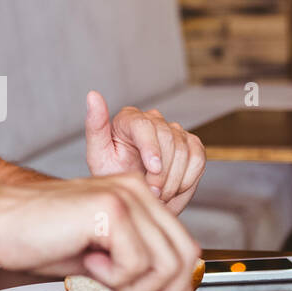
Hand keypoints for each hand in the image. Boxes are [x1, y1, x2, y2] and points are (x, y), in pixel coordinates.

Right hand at [0, 173, 200, 290]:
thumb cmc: (34, 238)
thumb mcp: (99, 259)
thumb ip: (136, 271)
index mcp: (136, 196)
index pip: (184, 246)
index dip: (184, 287)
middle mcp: (137, 189)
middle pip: (183, 256)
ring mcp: (126, 195)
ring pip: (164, 264)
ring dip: (133, 286)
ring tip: (99, 275)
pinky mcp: (111, 209)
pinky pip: (136, 264)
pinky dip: (112, 278)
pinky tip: (87, 261)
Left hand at [84, 90, 205, 214]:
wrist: (132, 193)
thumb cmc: (113, 173)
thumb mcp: (98, 154)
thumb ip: (95, 125)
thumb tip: (93, 95)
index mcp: (129, 118)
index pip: (144, 125)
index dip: (151, 147)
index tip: (152, 169)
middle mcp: (153, 120)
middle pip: (168, 139)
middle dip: (162, 173)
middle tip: (152, 193)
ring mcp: (175, 131)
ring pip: (185, 151)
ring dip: (173, 181)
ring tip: (159, 195)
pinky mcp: (191, 144)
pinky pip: (198, 160)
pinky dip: (187, 180)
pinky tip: (172, 189)